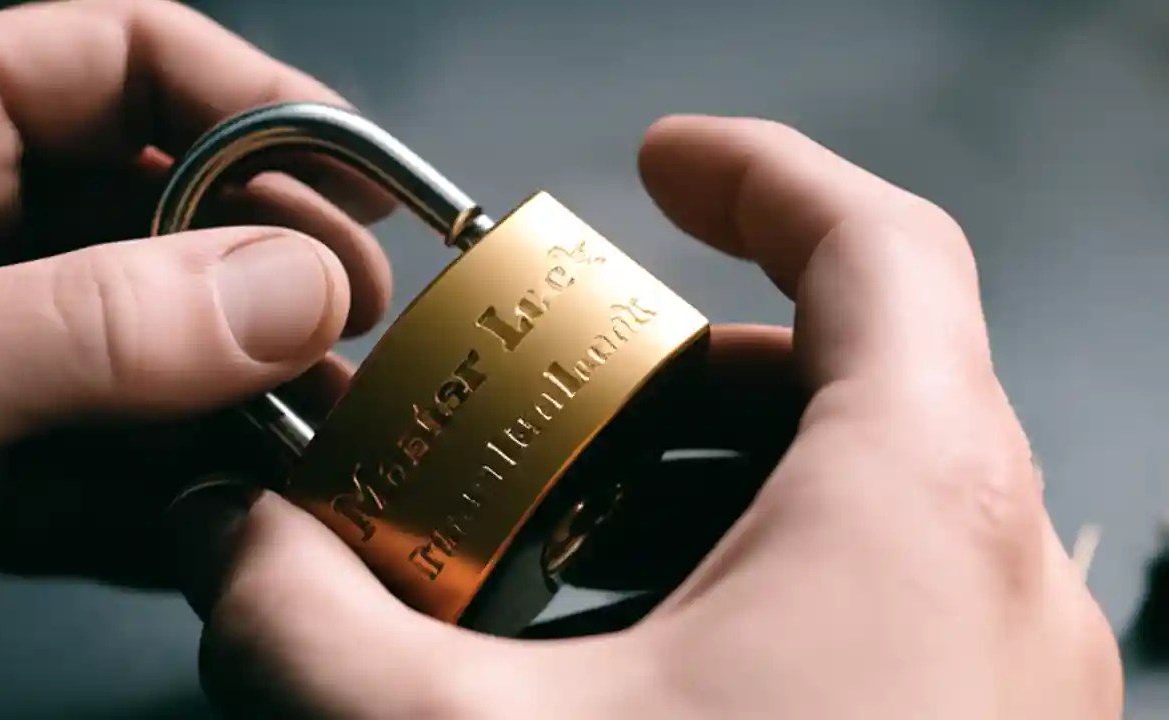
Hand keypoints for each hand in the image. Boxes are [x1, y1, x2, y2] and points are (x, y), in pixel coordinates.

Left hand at [0, 0, 394, 636]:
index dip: (264, 105)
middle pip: (159, 193)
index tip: (366, 178)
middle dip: (270, 251)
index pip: (126, 58)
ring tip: (327, 419)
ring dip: (244, 372)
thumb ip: (100, 326)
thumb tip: (296, 291)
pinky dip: (180, 466)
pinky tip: (238, 494)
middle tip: (357, 316)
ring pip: (147, 323)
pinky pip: (108, 434)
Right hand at [169, 116, 1123, 717]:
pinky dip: (765, 586)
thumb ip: (313, 630)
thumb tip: (228, 543)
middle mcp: (1001, 570)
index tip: (655, 163)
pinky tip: (653, 659)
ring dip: (724, 486)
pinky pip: (881, 603)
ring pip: (869, 498)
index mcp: (919, 503)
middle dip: (697, 363)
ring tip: (592, 533)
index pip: (875, 247)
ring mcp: (1010, 671)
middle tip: (576, 389)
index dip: (756, 173)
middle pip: (857, 374)